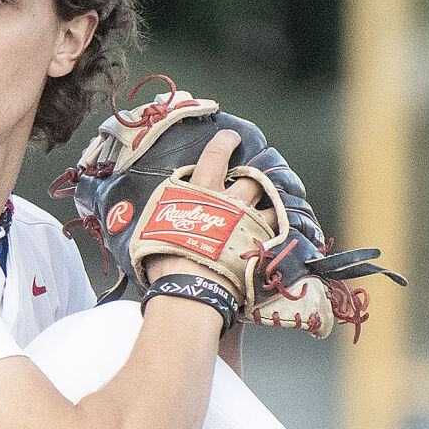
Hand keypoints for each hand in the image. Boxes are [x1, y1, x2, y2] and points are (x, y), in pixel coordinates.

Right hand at [143, 130, 271, 284]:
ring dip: (269, 205)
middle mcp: (230, 202)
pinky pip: (278, 232)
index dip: (225, 143)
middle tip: (251, 180)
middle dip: (252, 177)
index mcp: (202, 192)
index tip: (230, 138)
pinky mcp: (261, 245)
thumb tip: (157, 215)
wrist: (191, 289)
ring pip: (270, 203)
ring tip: (266, 210)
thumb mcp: (151, 230)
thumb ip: (162, 216)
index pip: (216, 155)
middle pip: (250, 178)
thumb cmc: (165, 260)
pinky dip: (277, 232)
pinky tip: (273, 236)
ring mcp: (249, 223)